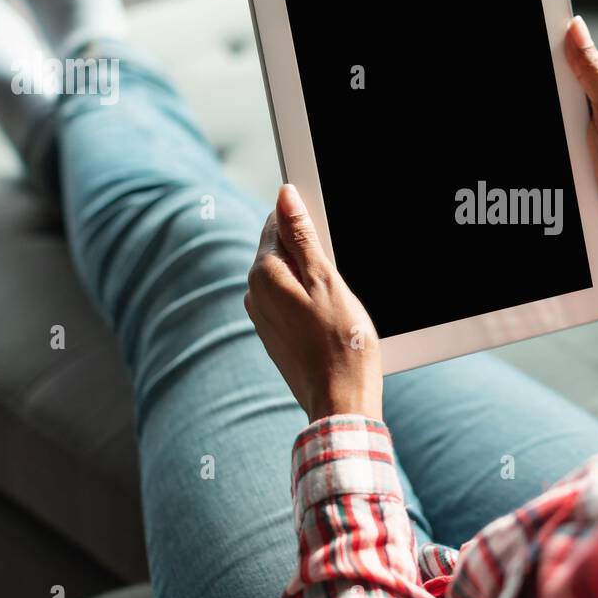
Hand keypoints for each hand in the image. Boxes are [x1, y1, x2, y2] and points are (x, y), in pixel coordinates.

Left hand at [245, 184, 382, 422]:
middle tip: (342, 273)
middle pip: (282, 249)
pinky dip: (311, 300)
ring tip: (340, 299)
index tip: (332, 239)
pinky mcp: (275, 335)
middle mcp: (254, 293)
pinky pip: (291, 301)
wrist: (340, 402)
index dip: (308, 221)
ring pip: (289, 276)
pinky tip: (333, 317)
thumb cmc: (341, 343)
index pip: (277, 222)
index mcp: (263, 274)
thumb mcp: (327, 280)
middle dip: (312, 251)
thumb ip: (302, 235)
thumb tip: (284, 195)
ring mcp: (262, 316)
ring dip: (314, 277)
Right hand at [564, 16, 597, 275]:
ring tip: (565, 144)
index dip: (555, 51)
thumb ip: (594, 73)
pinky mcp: (579, 153)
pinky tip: (558, 151)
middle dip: (553, 94)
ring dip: (553, 121)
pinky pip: (558, 137)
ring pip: (556, 112)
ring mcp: (589, 130)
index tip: (540, 56)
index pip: (578, 54)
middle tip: (561, 120)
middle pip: (561, 85)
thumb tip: (577, 29)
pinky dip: (555, 139)